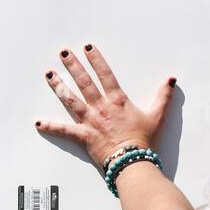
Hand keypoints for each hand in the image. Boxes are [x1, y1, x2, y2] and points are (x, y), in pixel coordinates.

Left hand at [36, 43, 175, 167]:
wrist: (132, 161)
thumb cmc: (143, 140)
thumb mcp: (157, 116)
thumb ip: (163, 97)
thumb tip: (171, 80)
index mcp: (117, 100)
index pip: (105, 74)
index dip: (96, 59)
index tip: (88, 48)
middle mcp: (101, 107)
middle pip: (84, 81)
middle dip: (73, 65)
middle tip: (63, 52)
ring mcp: (90, 120)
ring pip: (71, 99)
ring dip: (59, 86)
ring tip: (49, 74)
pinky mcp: (83, 136)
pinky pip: (64, 130)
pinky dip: (51, 126)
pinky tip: (38, 122)